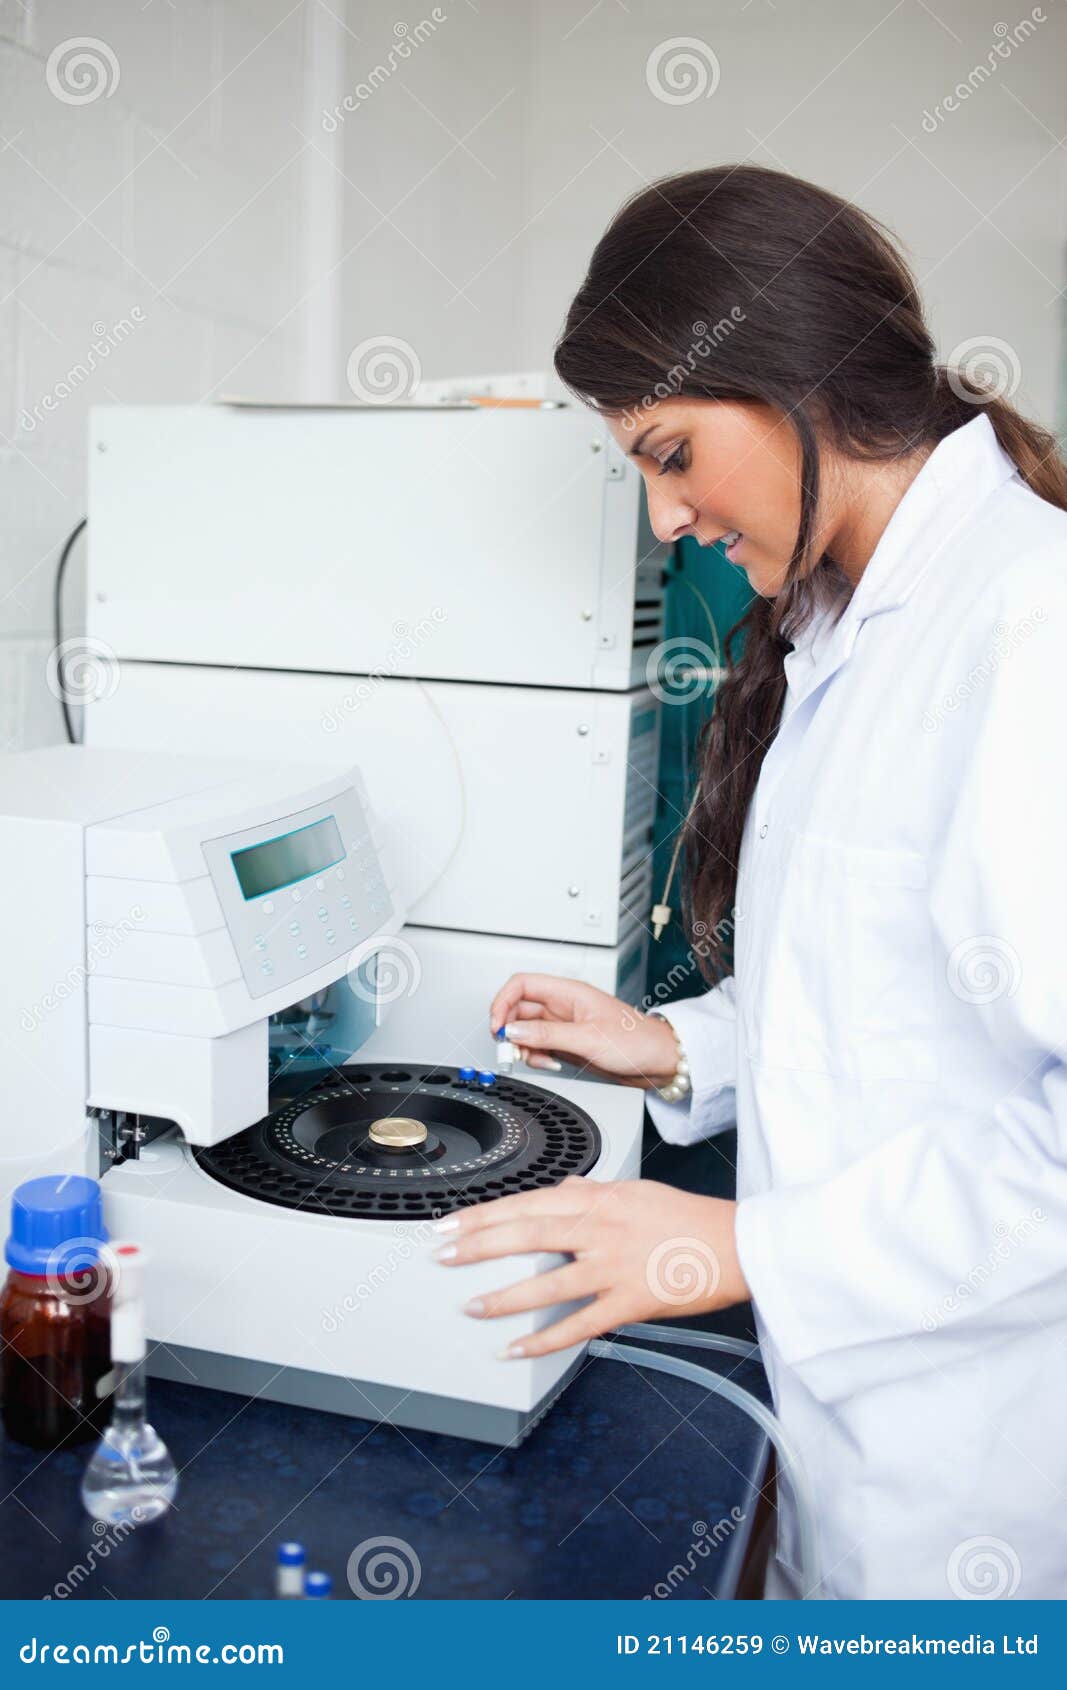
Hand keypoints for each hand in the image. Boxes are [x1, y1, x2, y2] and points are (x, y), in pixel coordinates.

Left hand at [435, 1176, 748, 1357]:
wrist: (736, 1246)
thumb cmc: (688, 1218)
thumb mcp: (635, 1190)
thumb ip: (593, 1191)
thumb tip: (564, 1185)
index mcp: (598, 1199)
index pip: (527, 1201)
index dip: (483, 1213)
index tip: (450, 1221)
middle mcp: (599, 1230)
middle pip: (526, 1234)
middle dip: (477, 1245)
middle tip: (442, 1254)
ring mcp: (613, 1267)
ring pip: (546, 1281)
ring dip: (503, 1295)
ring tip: (470, 1304)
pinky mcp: (628, 1303)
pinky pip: (578, 1324)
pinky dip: (544, 1339)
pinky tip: (516, 1348)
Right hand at [489, 973, 679, 1087]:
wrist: (659, 1061)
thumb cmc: (637, 1041)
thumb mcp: (588, 1038)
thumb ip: (548, 1035)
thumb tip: (513, 1030)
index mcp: (568, 992)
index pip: (522, 984)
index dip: (503, 1002)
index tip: (497, 1026)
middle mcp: (563, 1006)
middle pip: (519, 1009)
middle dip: (510, 1029)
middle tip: (509, 1049)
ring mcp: (564, 1025)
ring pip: (527, 1030)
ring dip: (523, 1046)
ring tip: (534, 1059)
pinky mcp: (568, 1043)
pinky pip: (540, 1046)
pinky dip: (537, 1056)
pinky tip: (548, 1063)